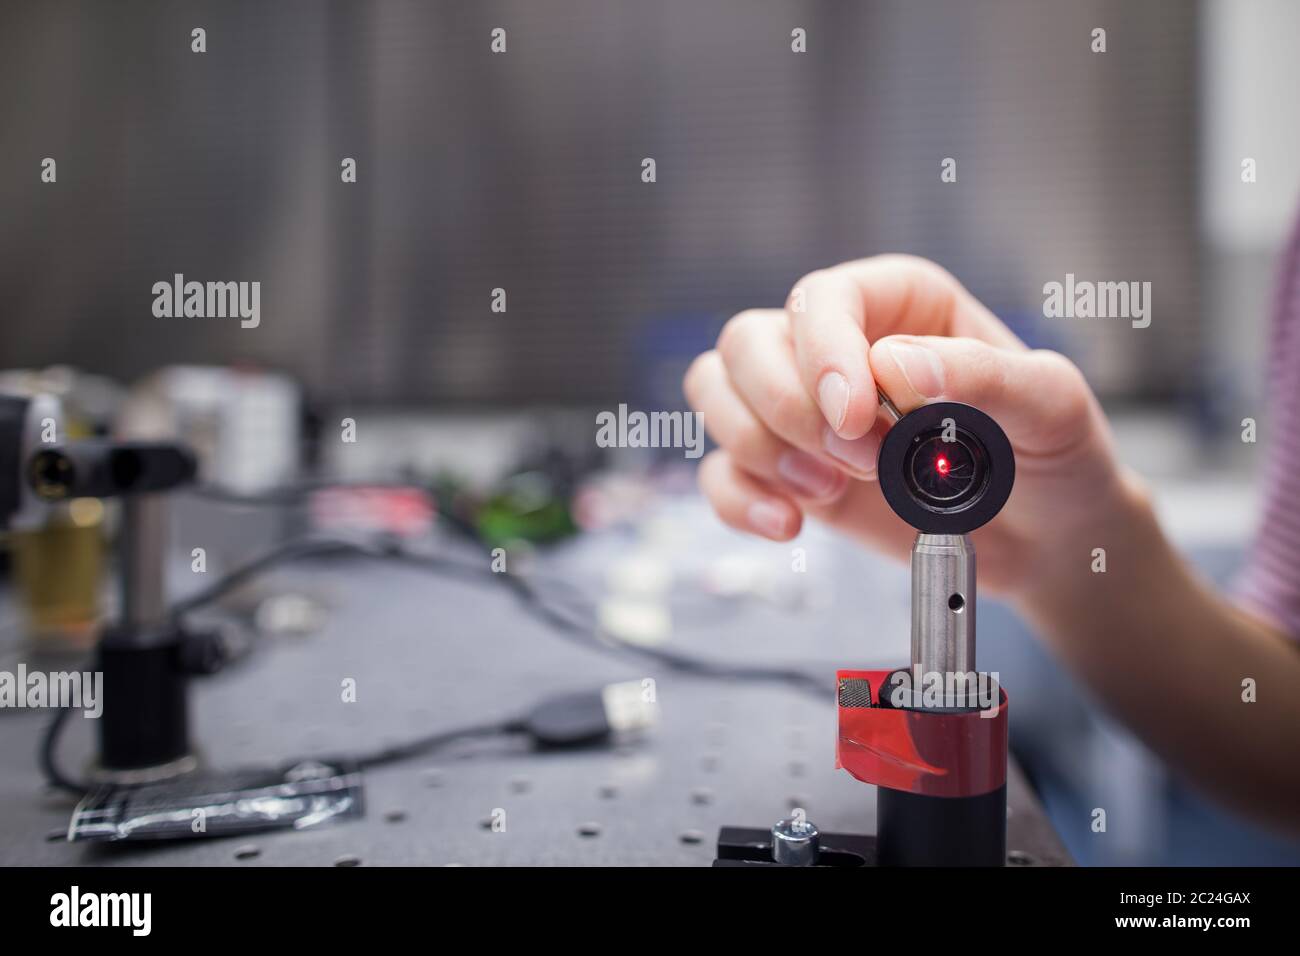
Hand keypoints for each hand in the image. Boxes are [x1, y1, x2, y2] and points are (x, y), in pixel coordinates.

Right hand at [683, 255, 1138, 600]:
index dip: (822, 353)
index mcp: (899, 305)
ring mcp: (803, 412)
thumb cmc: (1053, 454)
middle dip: (788, 409)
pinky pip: (721, 473)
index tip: (855, 416)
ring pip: (716, 392)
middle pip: (747, 343)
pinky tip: (788, 525)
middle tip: (862, 462)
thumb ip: (982, 376)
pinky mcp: (788, 473)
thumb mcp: (1050, 404)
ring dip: (758, 447)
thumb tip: (896, 364)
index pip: (822, 299)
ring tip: (829, 491)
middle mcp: (838, 348)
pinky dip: (739, 500)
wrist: (1047, 538)